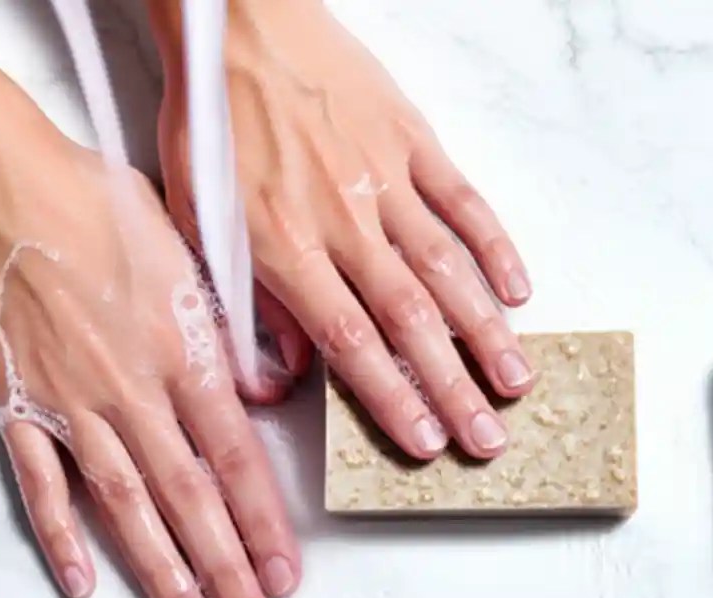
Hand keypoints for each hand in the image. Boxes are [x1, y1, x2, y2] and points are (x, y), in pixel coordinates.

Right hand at [0, 124, 298, 597]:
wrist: (5, 185)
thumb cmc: (103, 207)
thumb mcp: (195, 253)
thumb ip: (234, 328)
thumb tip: (266, 386)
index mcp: (187, 354)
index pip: (237, 459)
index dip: (263, 524)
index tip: (284, 572)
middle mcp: (135, 391)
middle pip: (189, 497)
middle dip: (225, 566)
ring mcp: (72, 404)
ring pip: (124, 503)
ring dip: (160, 567)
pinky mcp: (18, 405)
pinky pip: (40, 483)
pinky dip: (60, 534)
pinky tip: (83, 579)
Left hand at [152, 0, 537, 459]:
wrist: (237, 23)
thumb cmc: (210, 119)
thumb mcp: (194, 218)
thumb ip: (241, 302)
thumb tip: (278, 377)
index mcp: (284, 245)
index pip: (350, 340)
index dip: (392, 396)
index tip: (426, 441)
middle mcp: (343, 220)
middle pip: (410, 318)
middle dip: (453, 386)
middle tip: (489, 439)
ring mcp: (386, 179)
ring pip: (446, 268)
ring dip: (486, 330)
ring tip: (518, 381)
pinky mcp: (413, 140)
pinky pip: (463, 200)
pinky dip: (495, 245)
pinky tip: (518, 289)